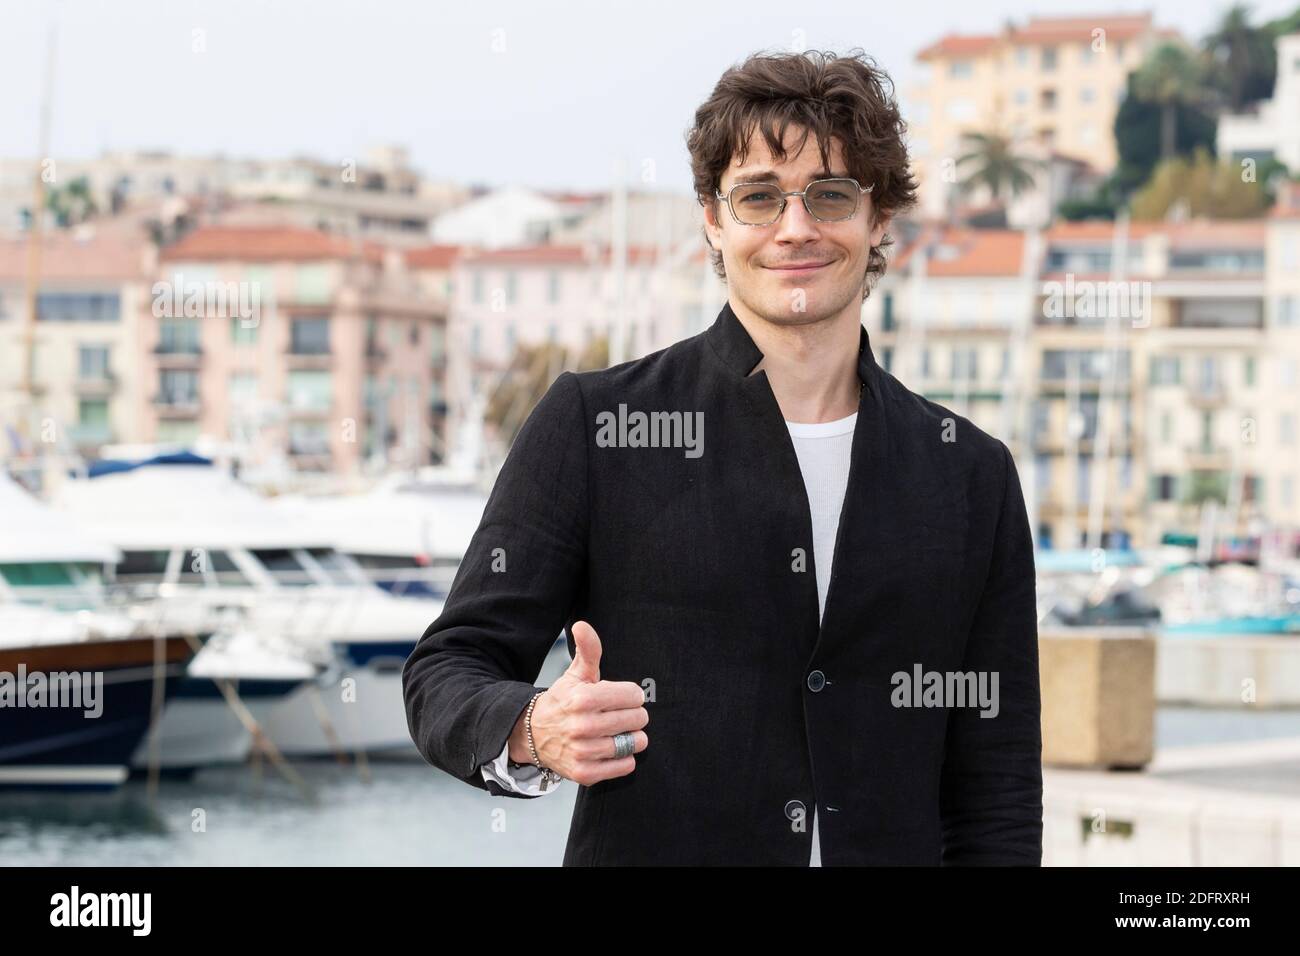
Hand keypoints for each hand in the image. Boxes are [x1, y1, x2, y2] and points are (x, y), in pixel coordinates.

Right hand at [508, 620, 647, 785]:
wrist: (531, 734)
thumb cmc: (563, 701)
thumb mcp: (575, 674)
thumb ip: (588, 650)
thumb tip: (582, 625)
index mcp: (583, 698)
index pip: (633, 695)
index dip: (632, 695)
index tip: (624, 696)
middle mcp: (582, 726)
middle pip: (637, 719)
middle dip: (634, 715)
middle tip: (623, 714)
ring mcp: (583, 752)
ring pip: (633, 743)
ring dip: (632, 737)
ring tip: (621, 732)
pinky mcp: (584, 773)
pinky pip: (625, 766)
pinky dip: (625, 759)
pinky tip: (614, 748)